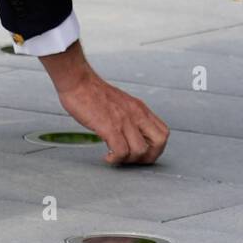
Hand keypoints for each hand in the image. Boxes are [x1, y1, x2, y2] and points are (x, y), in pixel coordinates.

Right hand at [39, 42, 169, 164]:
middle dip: (148, 157)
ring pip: (141, 150)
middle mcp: (137, 114)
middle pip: (159, 142)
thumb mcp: (122, 103)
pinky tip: (107, 156)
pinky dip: (116, 159)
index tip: (141, 154)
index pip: (163, 133)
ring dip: (129, 160)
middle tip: (131, 160)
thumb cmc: (95, 94)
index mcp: (141, 109)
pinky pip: (121, 151)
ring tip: (117, 158)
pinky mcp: (109, 126)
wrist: (79, 82)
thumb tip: (132, 134)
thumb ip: (130, 117)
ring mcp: (124, 121)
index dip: (156, 148)